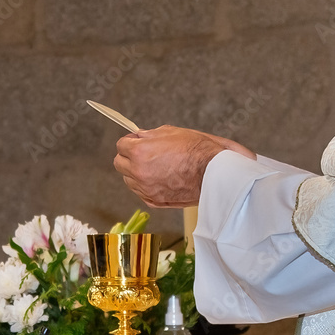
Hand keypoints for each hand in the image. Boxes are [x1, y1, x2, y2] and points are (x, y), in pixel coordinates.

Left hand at [114, 125, 254, 207]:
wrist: (214, 174)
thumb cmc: (197, 150)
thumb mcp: (173, 132)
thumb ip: (151, 135)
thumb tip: (141, 136)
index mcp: (140, 152)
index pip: (121, 145)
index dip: (129, 142)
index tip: (136, 141)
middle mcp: (139, 172)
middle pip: (119, 164)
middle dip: (128, 157)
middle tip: (141, 153)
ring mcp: (146, 189)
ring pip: (128, 180)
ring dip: (135, 173)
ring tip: (153, 167)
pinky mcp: (155, 201)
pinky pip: (140, 193)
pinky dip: (145, 186)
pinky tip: (158, 180)